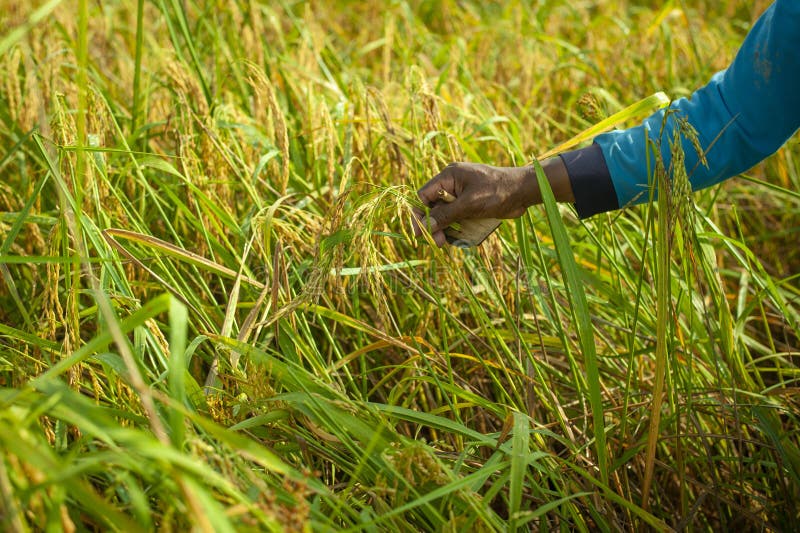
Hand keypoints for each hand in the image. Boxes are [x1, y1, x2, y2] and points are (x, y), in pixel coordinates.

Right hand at [412, 162, 539, 246]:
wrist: (524, 191)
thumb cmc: (498, 191)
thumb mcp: (470, 203)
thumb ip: (447, 214)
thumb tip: (426, 226)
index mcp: (449, 176)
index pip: (424, 195)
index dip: (419, 214)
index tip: (420, 233)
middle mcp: (452, 185)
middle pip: (433, 207)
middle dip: (433, 225)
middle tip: (437, 242)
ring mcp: (462, 195)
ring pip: (445, 215)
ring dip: (444, 229)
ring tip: (448, 242)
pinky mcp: (471, 205)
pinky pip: (457, 218)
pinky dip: (456, 229)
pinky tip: (459, 238)